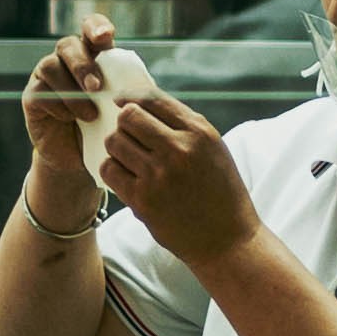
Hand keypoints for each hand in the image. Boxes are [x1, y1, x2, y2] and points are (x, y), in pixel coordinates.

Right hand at [17, 17, 114, 217]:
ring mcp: (46, 76)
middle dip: (83, 65)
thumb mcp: (120, 108)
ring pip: (50, 66)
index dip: (96, 26)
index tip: (106, 37)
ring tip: (91, 115)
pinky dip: (59, 106)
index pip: (91, 27)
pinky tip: (71, 120)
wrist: (78, 160)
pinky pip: (41, 92)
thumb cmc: (105, 129)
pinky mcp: (32, 96)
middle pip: (68, 45)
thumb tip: (144, 86)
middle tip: (97, 88)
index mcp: (92, 54)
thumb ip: (129, 90)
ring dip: (72, 90)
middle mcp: (66, 60)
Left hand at [94, 75, 253, 268]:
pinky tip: (124, 175)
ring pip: (114, 142)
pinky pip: (109, 170)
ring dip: (117, 147)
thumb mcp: (213, 149)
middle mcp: (179, 149)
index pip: (152, 99)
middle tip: (127, 134)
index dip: (131, 96)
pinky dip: (112, 169)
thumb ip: (183, 126)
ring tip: (128, 157)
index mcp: (199, 132)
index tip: (121, 100)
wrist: (227, 239)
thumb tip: (142, 105)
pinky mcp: (142, 200)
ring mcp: (159, 175)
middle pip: (129, 117)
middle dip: (123, 122)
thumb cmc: (220, 192)